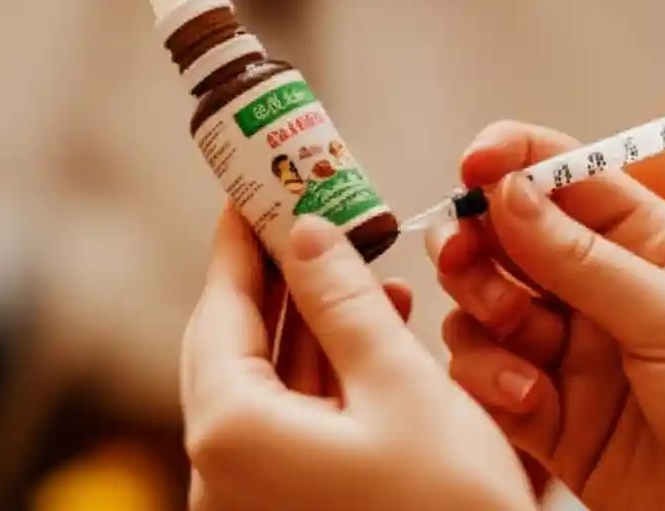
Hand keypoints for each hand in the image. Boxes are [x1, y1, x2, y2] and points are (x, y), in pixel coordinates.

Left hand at [183, 208, 536, 510]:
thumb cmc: (445, 509)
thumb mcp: (401, 387)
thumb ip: (345, 302)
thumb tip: (307, 233)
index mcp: (232, 430)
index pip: (220, 307)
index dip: (238, 239)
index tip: (249, 186)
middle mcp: (223, 467)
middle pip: (235, 340)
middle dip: (274, 272)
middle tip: (301, 208)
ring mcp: (254, 492)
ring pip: (267, 378)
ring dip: (308, 316)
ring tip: (353, 254)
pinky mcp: (289, 504)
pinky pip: (293, 416)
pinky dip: (326, 367)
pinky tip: (374, 323)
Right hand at [430, 121, 664, 510]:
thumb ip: (585, 261)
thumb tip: (508, 189)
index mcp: (654, 246)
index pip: (571, 178)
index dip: (515, 160)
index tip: (472, 166)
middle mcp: (605, 292)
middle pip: (511, 239)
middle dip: (477, 240)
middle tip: (463, 256)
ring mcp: (575, 355)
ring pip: (486, 307)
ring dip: (479, 312)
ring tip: (514, 335)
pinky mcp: (551, 418)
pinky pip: (488, 378)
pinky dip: (488, 380)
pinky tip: (525, 398)